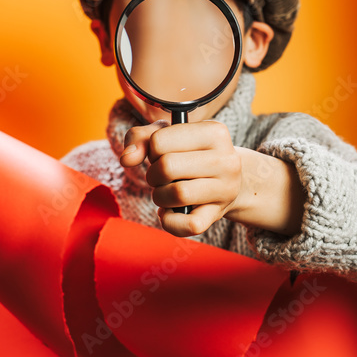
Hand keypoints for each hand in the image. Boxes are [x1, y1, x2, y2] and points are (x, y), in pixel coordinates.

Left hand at [120, 119, 242, 236]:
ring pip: (177, 194)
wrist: (230, 182)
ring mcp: (225, 189)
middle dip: (153, 174)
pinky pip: (188, 225)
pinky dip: (169, 221)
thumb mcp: (168, 136)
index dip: (152, 150)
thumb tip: (127, 158)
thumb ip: (140, 138)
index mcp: (214, 132)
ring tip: (167, 193)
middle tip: (163, 177)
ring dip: (160, 196)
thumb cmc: (191, 155)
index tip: (164, 154)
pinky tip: (169, 213)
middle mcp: (226, 159)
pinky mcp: (218, 214)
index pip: (160, 140)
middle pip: (167, 167)